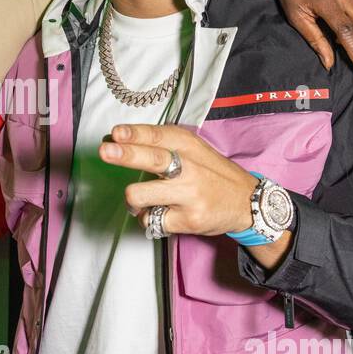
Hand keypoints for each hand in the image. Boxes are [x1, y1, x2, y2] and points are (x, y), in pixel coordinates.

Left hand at [99, 123, 256, 236]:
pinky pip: (150, 220)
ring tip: (140, 200)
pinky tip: (162, 214)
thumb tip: (119, 140)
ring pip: (141, 195)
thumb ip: (162, 145)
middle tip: (105, 152)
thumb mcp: (194, 150)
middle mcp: (190, 168)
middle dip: (126, 155)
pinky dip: (149, 218)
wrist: (247, 202)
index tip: (116, 133)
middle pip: (153, 160)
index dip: (135, 134)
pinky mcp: (188, 220)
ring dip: (132, 199)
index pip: (159, 136)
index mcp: (188, 146)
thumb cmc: (212, 174)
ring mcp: (189, 195)